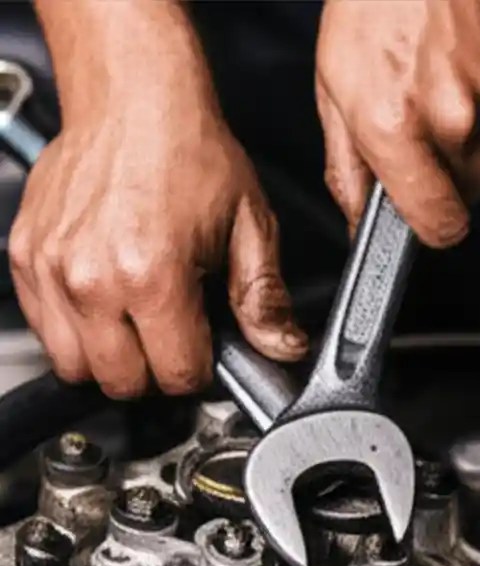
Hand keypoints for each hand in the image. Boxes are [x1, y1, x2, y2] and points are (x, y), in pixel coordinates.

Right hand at [14, 1, 304, 397]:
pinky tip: (107, 300)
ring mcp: (52, 270)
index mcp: (153, 277)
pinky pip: (44, 327)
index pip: (175, 374)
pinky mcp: (26, 257)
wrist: (134, 100)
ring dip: (110, 358)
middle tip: (177, 337)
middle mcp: (94, 280)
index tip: (208, 351)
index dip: (200, 370)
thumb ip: (263, 298)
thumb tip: (282, 347)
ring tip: (141, 321)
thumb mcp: (248, 226)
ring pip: (74, 365)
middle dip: (155, 370)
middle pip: (120, 381)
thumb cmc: (189, 151)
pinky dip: (74, 328)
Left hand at [315, 0, 479, 243]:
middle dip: (445, 178)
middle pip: (469, 195)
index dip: (430, 227)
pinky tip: (466, 75)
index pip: (440, 225)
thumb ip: (349, 166)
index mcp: (397, 125)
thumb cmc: (376, 4)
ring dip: (471, 145)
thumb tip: (360, 216)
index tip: (422, 217)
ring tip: (441, 92)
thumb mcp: (333, 87)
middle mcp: (456, 119)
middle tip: (420, 132)